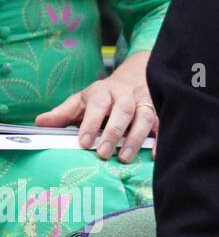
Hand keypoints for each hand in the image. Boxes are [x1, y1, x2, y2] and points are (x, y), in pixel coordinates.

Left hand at [33, 51, 156, 162]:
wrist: (134, 78)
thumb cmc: (102, 97)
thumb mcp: (80, 101)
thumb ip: (62, 113)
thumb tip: (40, 123)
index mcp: (104, 91)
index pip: (97, 104)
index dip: (91, 123)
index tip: (84, 142)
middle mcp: (126, 94)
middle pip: (123, 110)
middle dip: (114, 132)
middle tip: (104, 153)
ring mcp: (145, 102)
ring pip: (145, 117)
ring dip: (136, 138)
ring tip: (125, 157)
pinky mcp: (159, 111)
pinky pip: (162, 123)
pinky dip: (159, 138)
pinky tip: (154, 153)